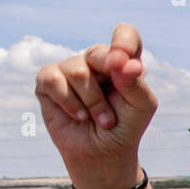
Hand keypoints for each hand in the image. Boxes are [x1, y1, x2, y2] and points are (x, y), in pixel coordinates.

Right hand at [34, 23, 156, 188]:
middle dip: (106, 85)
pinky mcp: (48, 80)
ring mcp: (71, 68)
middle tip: (114, 110)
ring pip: (77, 71)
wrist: (103, 153)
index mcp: (123, 62)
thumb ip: (135, 83)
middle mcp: (96, 61)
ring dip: (92, 103)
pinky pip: (54, 81)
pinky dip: (70, 103)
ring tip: (101, 120)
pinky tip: (78, 116)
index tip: (124, 57)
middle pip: (98, 53)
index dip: (124, 41)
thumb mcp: (141, 107)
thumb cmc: (125, 127)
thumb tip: (126, 62)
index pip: (126, 35)